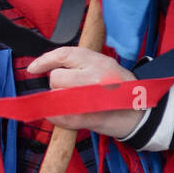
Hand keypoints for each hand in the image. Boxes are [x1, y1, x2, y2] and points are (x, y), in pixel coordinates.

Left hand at [25, 47, 144, 137]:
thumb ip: (80, 65)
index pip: (64, 54)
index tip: (33, 68)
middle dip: (59, 85)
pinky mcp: (82, 118)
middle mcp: (93, 77)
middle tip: (75, 91)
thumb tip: (49, 68)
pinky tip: (71, 115)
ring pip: (55, 96)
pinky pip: (56, 114)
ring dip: (60, 100)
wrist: (140, 115)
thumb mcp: (105, 67)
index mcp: (98, 62)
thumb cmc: (120, 91)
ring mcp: (87, 98)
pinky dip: (57, 116)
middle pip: (56, 77)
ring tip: (78, 103)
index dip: (45, 60)